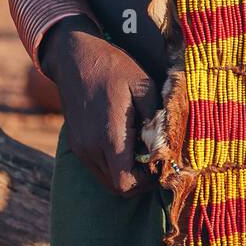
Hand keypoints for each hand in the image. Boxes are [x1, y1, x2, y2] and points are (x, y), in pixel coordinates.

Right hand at [39, 17, 160, 194]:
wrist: (75, 56)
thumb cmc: (113, 67)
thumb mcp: (144, 85)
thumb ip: (158, 119)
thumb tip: (170, 145)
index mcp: (109, 137)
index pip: (127, 184)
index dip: (147, 182)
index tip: (160, 163)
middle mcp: (91, 149)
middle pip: (117, 188)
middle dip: (139, 180)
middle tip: (154, 159)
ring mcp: (81, 148)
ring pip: (106, 180)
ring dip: (126, 173)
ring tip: (141, 148)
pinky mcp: (76, 144)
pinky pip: (97, 167)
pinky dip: (114, 165)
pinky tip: (125, 141)